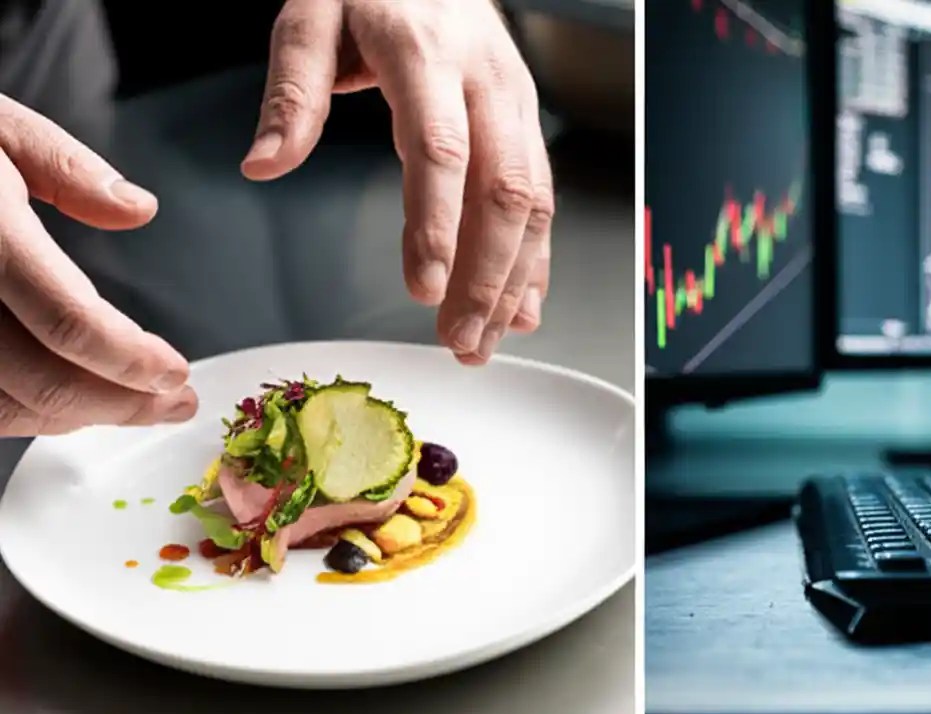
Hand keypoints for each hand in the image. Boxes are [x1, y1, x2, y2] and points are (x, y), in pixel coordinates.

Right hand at [0, 95, 194, 436]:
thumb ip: (66, 166)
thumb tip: (136, 209)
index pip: (67, 321)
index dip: (131, 360)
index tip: (175, 371)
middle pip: (42, 382)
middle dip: (121, 404)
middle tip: (174, 402)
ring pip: (6, 407)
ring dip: (78, 416)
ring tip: (136, 405)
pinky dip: (26, 412)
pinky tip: (70, 399)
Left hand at [243, 0, 552, 365]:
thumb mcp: (310, 14)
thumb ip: (292, 91)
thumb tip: (264, 164)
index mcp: (427, 54)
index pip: (442, 150)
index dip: (437, 224)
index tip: (423, 288)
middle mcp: (486, 81)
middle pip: (503, 190)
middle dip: (485, 276)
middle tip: (459, 342)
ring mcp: (516, 102)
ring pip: (533, 202)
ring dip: (512, 280)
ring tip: (484, 342)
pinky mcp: (527, 120)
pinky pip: (543, 196)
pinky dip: (534, 258)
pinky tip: (520, 305)